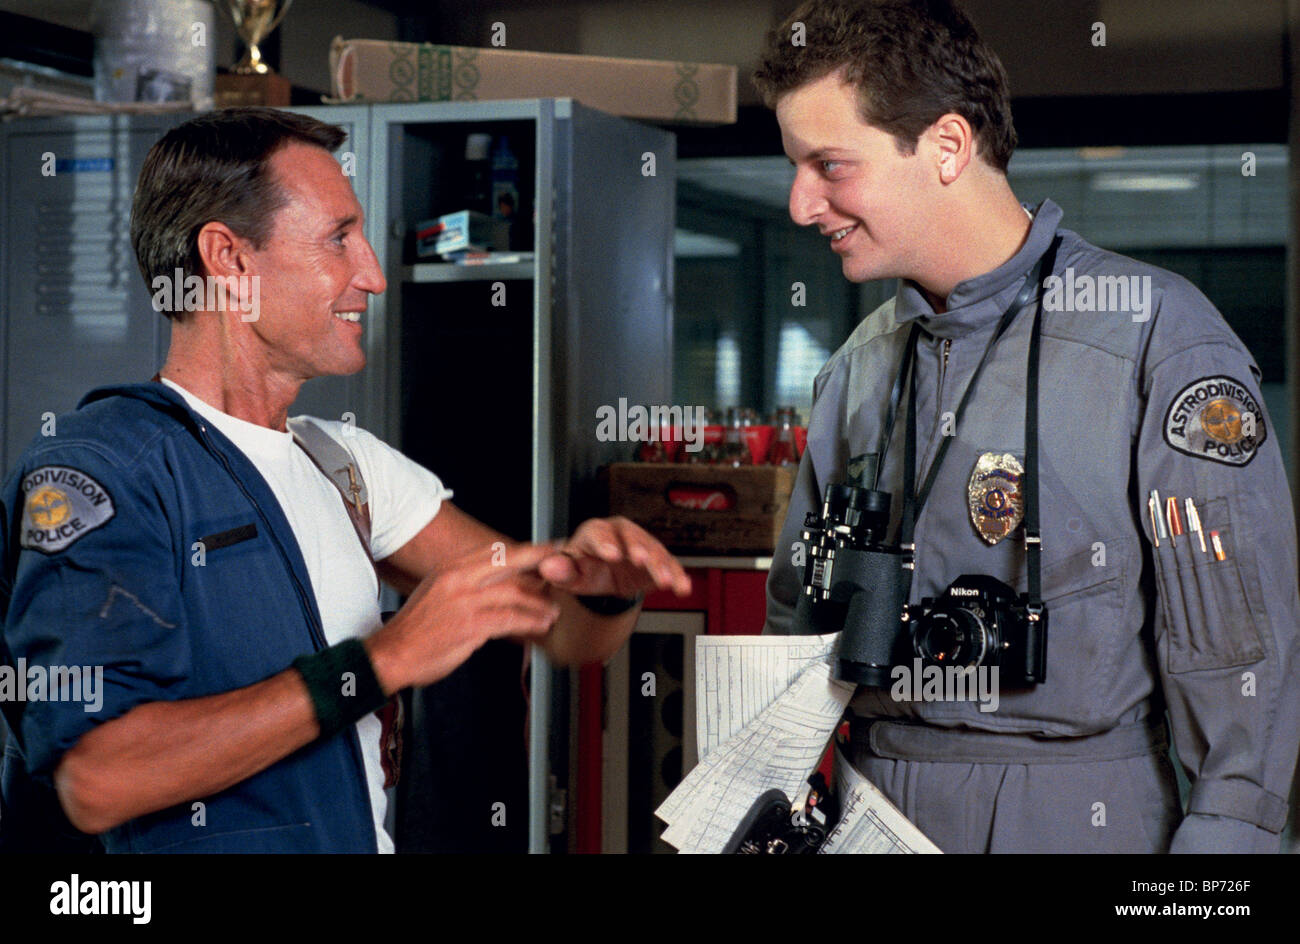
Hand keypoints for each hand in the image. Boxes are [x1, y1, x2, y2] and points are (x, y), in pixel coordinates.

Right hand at [366, 540, 562, 690]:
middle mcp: (458, 577)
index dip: (527, 550)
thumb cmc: (416, 629)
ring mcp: (465, 600)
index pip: (496, 551)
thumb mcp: (438, 592)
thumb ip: (467, 583)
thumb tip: (500, 580)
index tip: (547, 548)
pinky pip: (511, 619)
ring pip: (516, 592)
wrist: (391, 654)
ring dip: (539, 603)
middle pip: (510, 562)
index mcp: (451, 567)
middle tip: (563, 569)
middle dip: (542, 565)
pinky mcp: (471, 625)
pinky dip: (530, 622)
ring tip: (551, 611)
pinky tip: (540, 626)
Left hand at [536, 516, 691, 599]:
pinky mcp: (657, 560)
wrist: (603, 576)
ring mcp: (641, 545)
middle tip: (642, 559)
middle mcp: (620, 534)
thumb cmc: (583, 570)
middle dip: (638, 547)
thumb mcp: (570, 574)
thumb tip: (549, 567)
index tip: (610, 554)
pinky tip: (682, 586)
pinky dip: (676, 576)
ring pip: (654, 551)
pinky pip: (668, 565)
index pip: (598, 532)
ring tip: (667, 580)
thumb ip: (560, 572)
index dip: (605, 542)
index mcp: (594, 533)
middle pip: (631, 536)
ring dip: (661, 565)